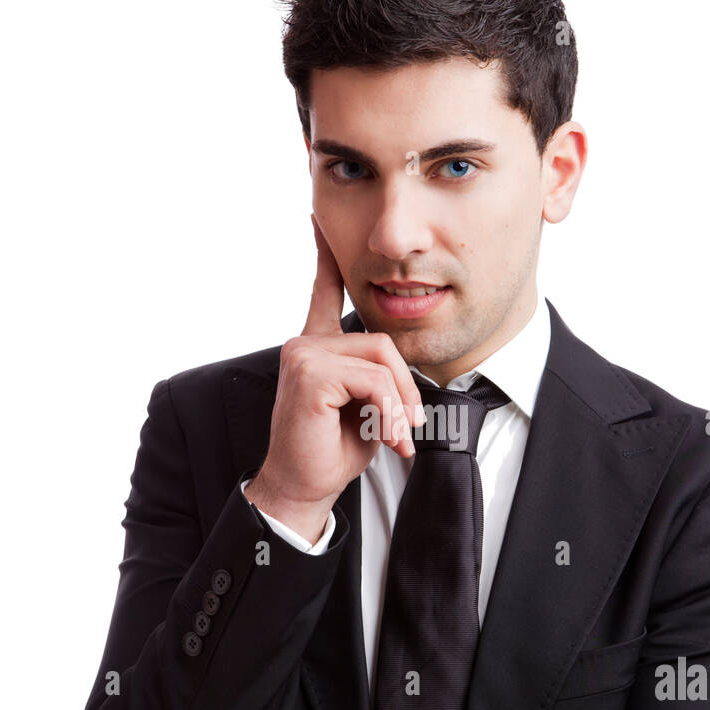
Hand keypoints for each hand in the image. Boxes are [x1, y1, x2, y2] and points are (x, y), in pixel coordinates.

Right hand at [246, 216, 425, 540]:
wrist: (302, 488)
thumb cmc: (331, 453)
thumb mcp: (366, 409)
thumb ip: (379, 379)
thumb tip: (401, 372)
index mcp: (316, 347)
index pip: (323, 292)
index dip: (325, 258)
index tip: (317, 222)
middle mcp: (306, 343)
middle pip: (381, 341)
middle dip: (405, 388)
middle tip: (408, 429)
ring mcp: (304, 354)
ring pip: (381, 360)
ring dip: (399, 404)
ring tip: (397, 438)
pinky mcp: (309, 372)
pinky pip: (372, 380)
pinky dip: (388, 411)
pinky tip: (384, 438)